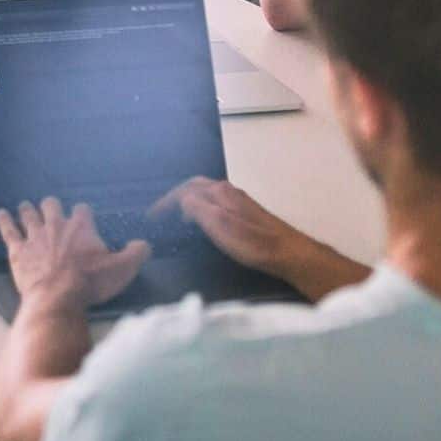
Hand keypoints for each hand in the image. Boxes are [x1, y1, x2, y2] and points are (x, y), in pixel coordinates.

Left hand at [0, 197, 150, 312]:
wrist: (58, 297)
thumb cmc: (91, 283)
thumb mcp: (123, 268)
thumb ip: (136, 253)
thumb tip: (144, 244)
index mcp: (81, 227)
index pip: (82, 210)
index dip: (82, 212)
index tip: (83, 214)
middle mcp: (56, 226)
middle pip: (51, 206)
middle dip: (51, 205)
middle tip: (49, 204)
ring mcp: (35, 237)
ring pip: (29, 216)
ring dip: (28, 210)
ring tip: (25, 205)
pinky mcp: (18, 251)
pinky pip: (9, 230)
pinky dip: (5, 221)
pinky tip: (1, 214)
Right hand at [148, 178, 317, 277]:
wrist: (289, 253)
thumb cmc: (253, 242)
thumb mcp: (219, 225)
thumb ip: (198, 208)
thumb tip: (182, 200)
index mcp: (220, 192)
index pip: (185, 189)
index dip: (166, 201)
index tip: (152, 216)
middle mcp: (229, 191)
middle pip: (196, 186)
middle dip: (177, 196)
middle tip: (163, 213)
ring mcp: (239, 201)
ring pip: (207, 194)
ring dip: (190, 202)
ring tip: (178, 219)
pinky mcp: (247, 213)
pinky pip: (216, 203)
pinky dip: (202, 209)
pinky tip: (204, 225)